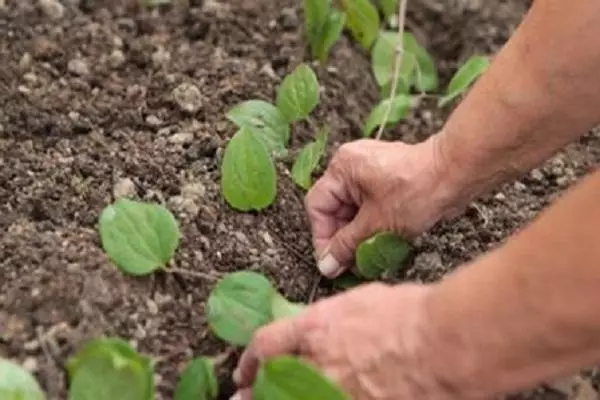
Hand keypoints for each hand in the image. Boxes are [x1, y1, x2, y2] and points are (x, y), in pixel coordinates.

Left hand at [231, 282, 464, 399]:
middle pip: (271, 385)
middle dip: (252, 395)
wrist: (444, 341)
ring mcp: (336, 392)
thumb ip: (333, 320)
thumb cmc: (410, 314)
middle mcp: (318, 363)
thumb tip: (323, 329)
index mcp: (316, 329)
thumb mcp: (361, 303)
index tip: (245, 371)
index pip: (267, 344)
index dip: (250, 360)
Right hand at [306, 135, 456, 277]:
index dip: (322, 236)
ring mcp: (369, 168)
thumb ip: (346, 246)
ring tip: (368, 254)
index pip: (318, 206)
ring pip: (352, 208)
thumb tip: (327, 265)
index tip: (331, 260)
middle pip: (334, 207)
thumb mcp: (376, 225)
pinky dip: (371, 222)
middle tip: (351, 261)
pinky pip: (368, 203)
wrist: (456, 174)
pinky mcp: (385, 177)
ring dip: (358, 232)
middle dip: (343, 236)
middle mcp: (351, 163)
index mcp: (342, 168)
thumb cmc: (418, 191)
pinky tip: (381, 239)